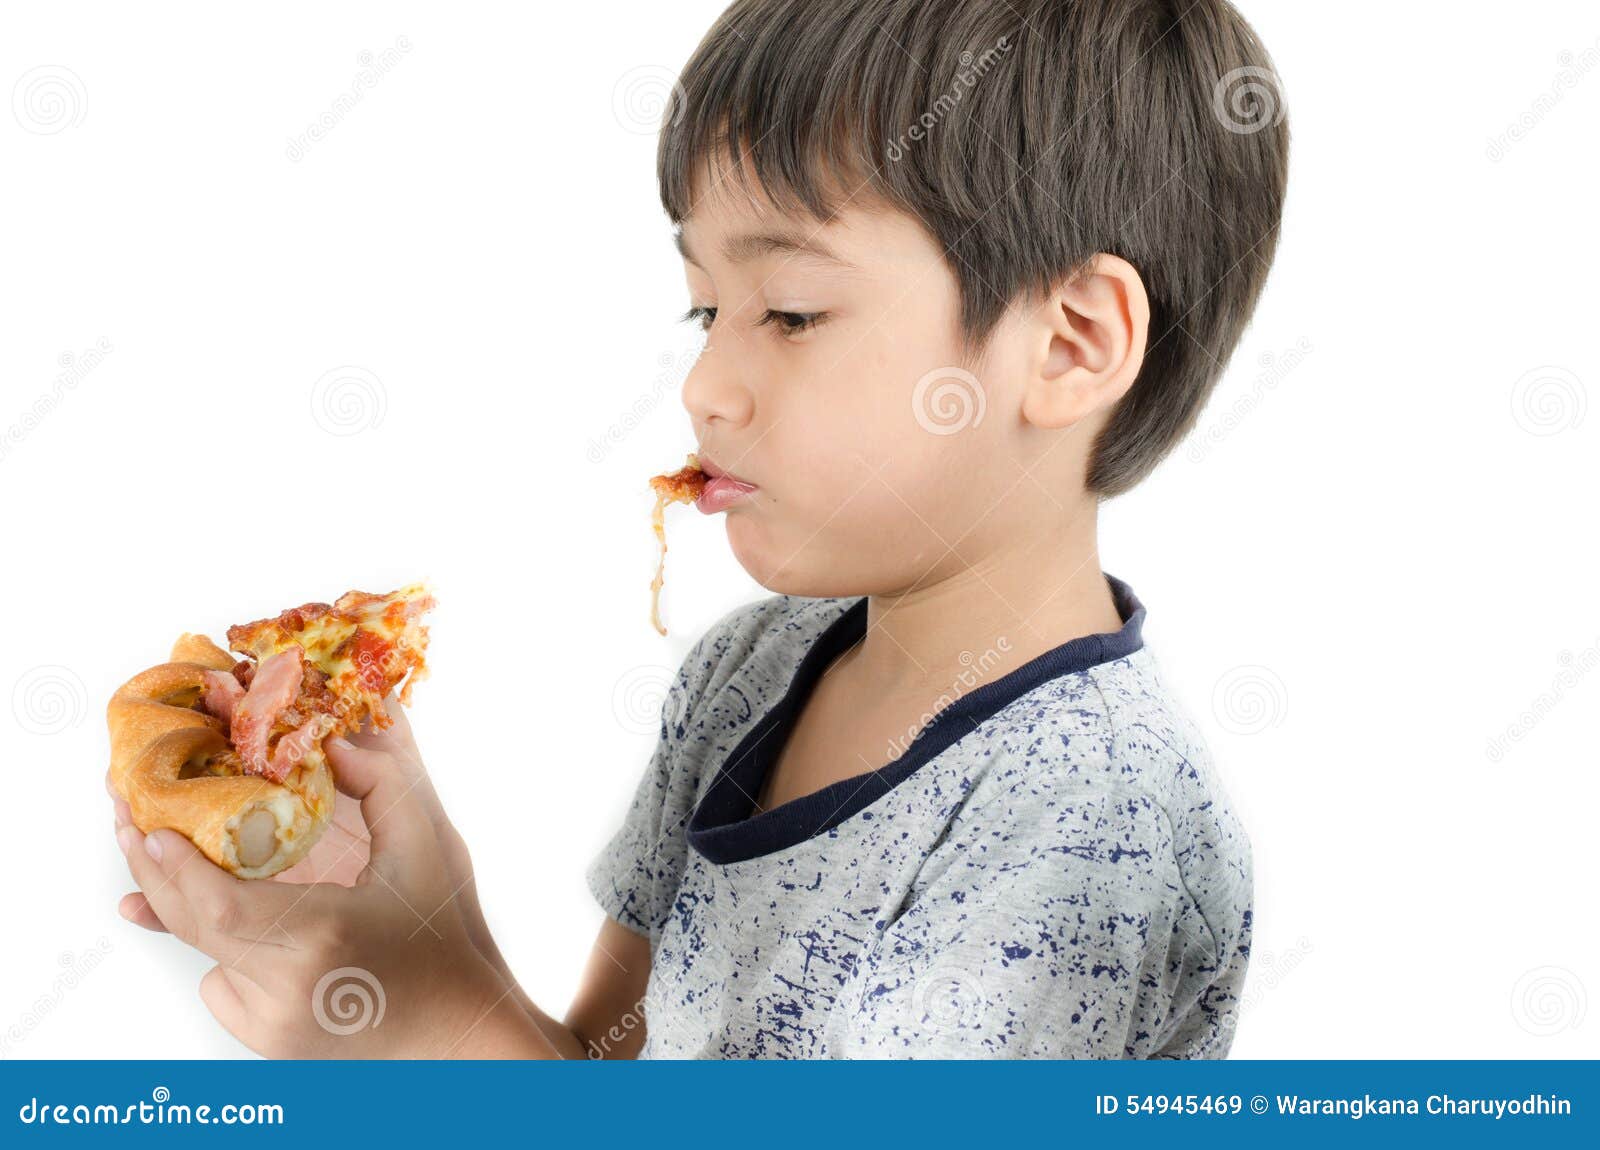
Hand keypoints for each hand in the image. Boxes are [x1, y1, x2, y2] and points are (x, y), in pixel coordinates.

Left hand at [109, 708, 522, 1057]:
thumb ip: (384, 787)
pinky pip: (223, 988)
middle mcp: (284, 988)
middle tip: (130, 826)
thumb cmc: (443, 942)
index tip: (148, 828)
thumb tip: (334, 745)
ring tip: (177, 863)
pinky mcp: (267, 1043)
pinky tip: (260, 933)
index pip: (217, 905)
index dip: (172, 867)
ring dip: (195, 911)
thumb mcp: (426, 852)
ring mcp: (271, 1024)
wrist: (456, 1030)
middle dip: (153, 873)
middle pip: (192, 928)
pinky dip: (229, 956)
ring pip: (203, 958)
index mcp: (320, 934)